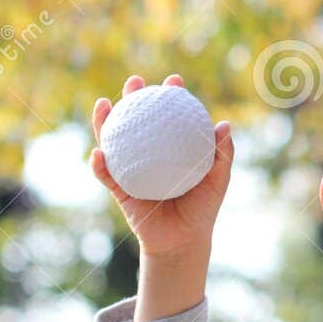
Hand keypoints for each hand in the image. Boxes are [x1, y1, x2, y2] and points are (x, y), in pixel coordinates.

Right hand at [89, 73, 232, 260]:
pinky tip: (98, 153)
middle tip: (136, 82)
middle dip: (133, 97)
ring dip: (106, 120)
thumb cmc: (203, 208)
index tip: (174, 81)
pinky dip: (100, 164)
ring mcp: (131, 169)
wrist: (184, 240)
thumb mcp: (218, 180)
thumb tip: (224, 125)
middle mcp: (149, 154)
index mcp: (172, 148)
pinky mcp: (119, 189)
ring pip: (114, 140)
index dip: (170, 96)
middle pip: (137, 120)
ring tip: (105, 104)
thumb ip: (222, 154)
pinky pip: (106, 175)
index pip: (170, 117)